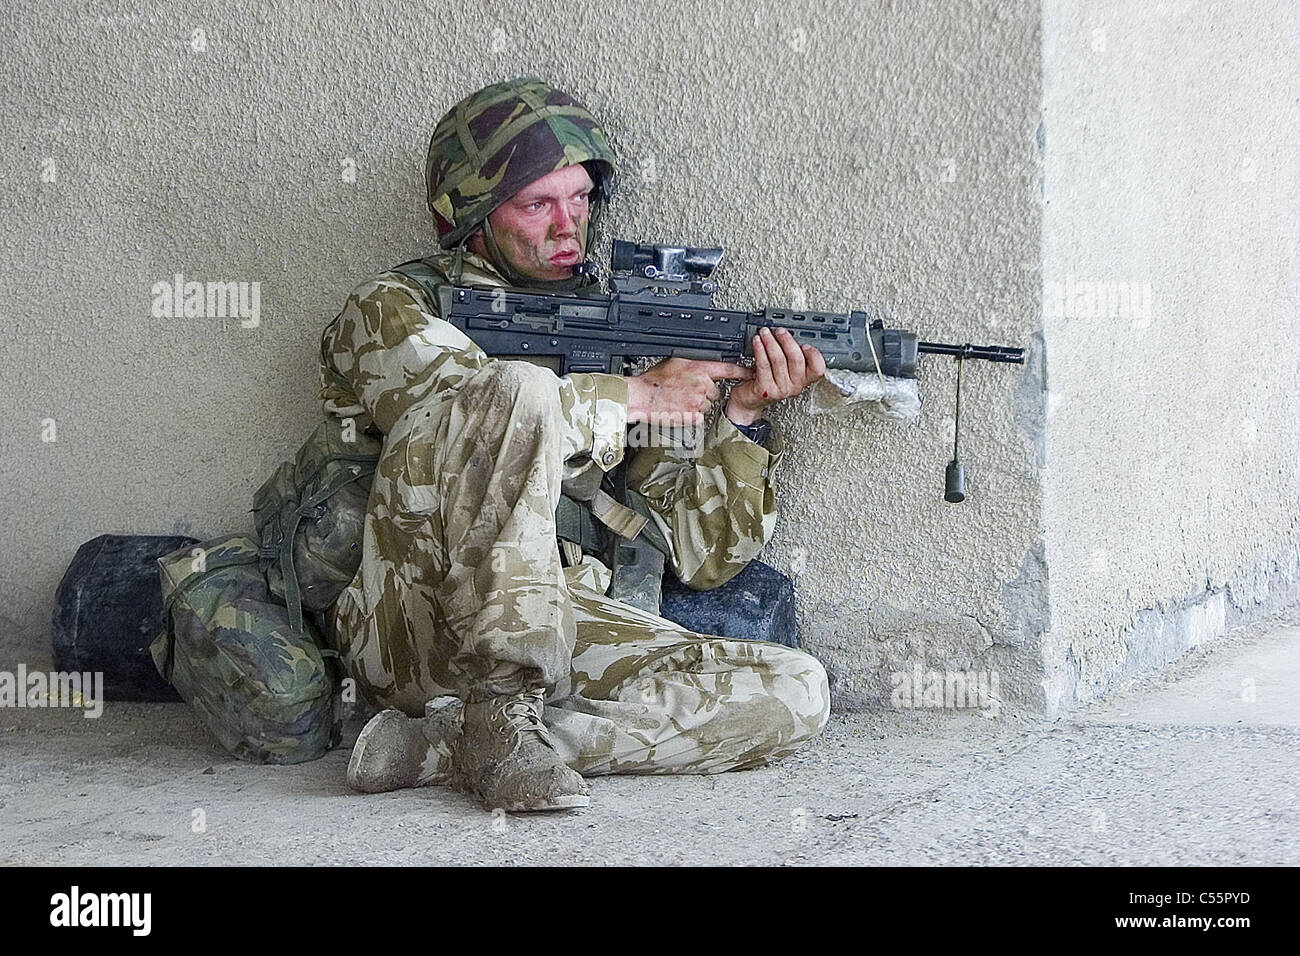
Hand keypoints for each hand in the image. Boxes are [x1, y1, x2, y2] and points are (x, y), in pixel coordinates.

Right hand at [626, 358, 752, 425]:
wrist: (644, 397)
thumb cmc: (656, 380)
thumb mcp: (676, 361)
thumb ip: (694, 362)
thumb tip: (704, 362)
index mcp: (699, 369)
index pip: (728, 369)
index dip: (743, 372)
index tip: (752, 373)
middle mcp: (702, 384)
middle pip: (715, 391)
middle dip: (705, 392)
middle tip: (688, 391)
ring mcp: (699, 401)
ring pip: (708, 404)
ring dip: (698, 403)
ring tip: (682, 399)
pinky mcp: (694, 415)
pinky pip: (700, 415)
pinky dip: (692, 413)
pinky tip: (681, 407)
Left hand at [726, 327, 827, 424]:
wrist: (749, 400)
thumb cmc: (766, 381)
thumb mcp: (782, 369)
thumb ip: (789, 356)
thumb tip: (788, 334)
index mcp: (803, 380)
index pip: (818, 368)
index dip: (814, 355)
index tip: (805, 343)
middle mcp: (794, 386)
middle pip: (796, 359)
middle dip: (787, 340)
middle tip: (779, 331)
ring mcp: (780, 389)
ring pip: (778, 359)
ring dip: (770, 342)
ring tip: (764, 333)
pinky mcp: (765, 389)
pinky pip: (763, 365)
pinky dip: (760, 350)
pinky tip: (757, 342)